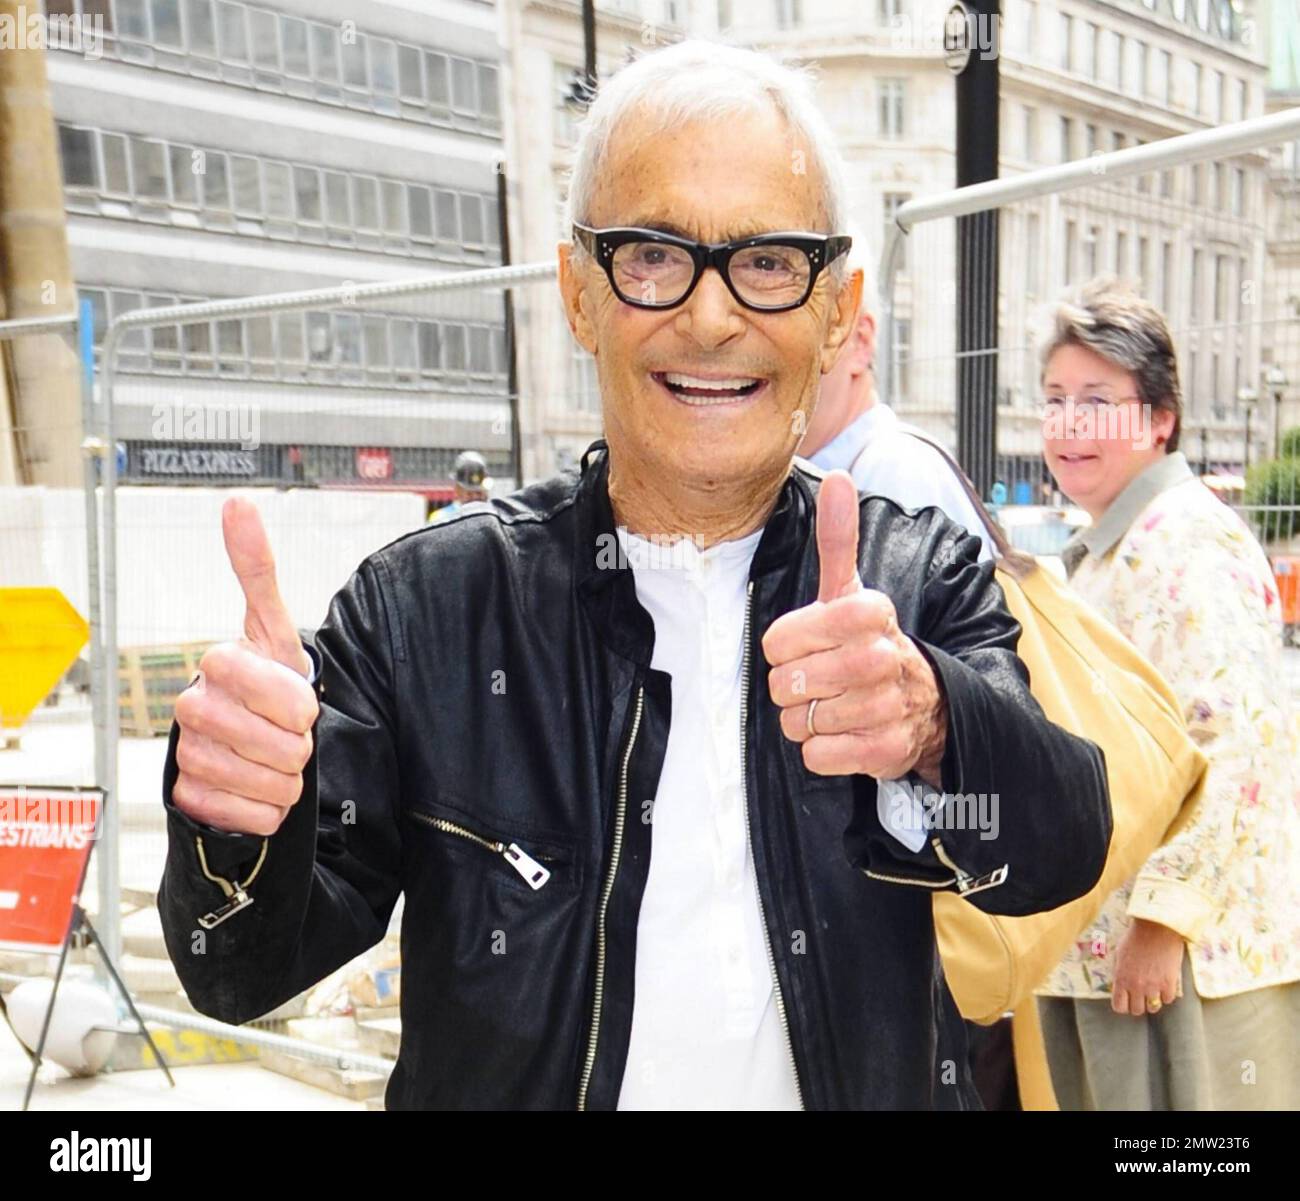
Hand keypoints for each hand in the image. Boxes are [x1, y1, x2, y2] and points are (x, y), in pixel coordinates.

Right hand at [171, 498, 318, 836]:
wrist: (252, 746)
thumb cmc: (270, 686)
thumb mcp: (275, 629)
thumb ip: (257, 569)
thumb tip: (237, 503)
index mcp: (219, 665)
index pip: (281, 693)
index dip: (301, 703)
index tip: (300, 703)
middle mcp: (193, 708)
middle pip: (279, 743)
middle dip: (299, 743)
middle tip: (289, 733)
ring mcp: (189, 755)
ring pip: (270, 781)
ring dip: (288, 777)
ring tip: (277, 760)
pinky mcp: (190, 799)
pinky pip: (255, 814)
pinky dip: (270, 809)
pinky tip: (258, 790)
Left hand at [761, 470, 946, 784]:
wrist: (925, 702)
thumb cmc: (868, 642)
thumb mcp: (851, 591)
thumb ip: (837, 538)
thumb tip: (838, 478)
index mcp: (868, 613)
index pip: (779, 639)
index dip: (784, 646)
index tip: (809, 644)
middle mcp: (881, 657)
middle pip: (785, 683)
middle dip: (792, 685)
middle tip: (819, 678)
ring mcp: (886, 706)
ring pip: (798, 721)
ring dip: (805, 718)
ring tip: (834, 703)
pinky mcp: (885, 751)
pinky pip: (816, 755)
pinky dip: (820, 749)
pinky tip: (844, 732)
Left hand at [1111, 918, 1185, 1016]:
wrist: (1157, 927)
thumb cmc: (1136, 937)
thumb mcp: (1120, 954)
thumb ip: (1120, 972)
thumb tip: (1121, 985)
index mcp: (1121, 978)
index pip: (1119, 1006)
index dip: (1123, 1005)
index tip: (1127, 1000)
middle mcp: (1136, 986)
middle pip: (1137, 1010)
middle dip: (1138, 1003)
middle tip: (1141, 994)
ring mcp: (1153, 986)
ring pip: (1153, 1008)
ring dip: (1153, 1001)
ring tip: (1154, 990)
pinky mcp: (1169, 984)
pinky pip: (1167, 1000)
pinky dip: (1166, 994)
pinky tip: (1165, 984)